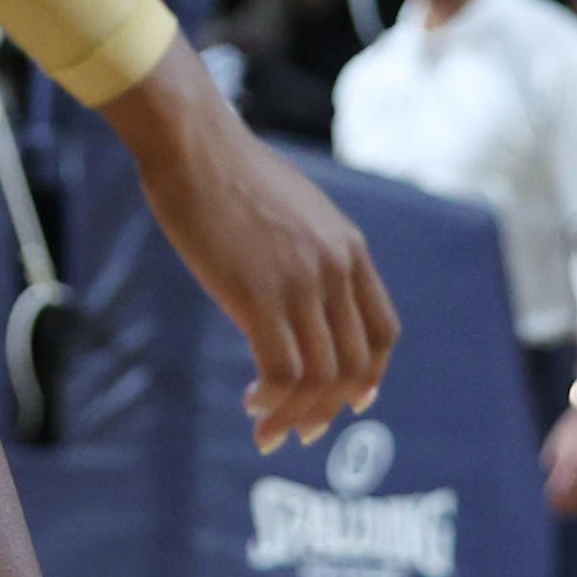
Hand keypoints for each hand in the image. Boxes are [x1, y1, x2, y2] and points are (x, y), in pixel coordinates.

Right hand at [105, 42, 398, 450]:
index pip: (382, 330)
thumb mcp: (293, 210)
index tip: (354, 401)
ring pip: (318, 377)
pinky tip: (251, 404)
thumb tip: (297, 295)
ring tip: (267, 431)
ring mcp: (301, 281)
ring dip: (295, 416)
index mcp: (349, 247)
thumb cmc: (230, 174)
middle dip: (329, 408)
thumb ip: (309, 252)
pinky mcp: (259, 294)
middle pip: (354, 364)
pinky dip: (271, 401)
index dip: (371, 374)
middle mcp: (335, 267)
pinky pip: (281, 371)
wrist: (194, 144)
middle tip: (300, 432)